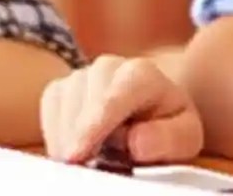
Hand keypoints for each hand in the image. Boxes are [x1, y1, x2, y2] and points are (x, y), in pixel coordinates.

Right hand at [40, 55, 202, 164]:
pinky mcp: (61, 89)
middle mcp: (109, 66)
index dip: (93, 126)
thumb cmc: (167, 128)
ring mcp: (81, 75)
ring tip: (94, 159)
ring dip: (69, 139)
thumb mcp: (183, 138)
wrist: (153, 113)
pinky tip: (76, 150)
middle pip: (83, 102)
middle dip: (82, 139)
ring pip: (62, 106)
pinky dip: (56, 136)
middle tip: (94, 166)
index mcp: (143, 75)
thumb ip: (166, 139)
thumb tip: (135, 142)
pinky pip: (48, 111)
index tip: (77, 155)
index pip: (114, 97)